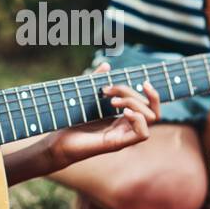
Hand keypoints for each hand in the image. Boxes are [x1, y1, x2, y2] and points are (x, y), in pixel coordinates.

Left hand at [48, 63, 162, 167]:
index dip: (153, 95)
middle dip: (131, 93)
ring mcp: (123, 137)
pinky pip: (142, 134)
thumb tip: (107, 65)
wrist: (56, 141)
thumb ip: (96, 81)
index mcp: (122, 119)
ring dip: (135, 104)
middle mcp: (126, 128)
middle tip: (107, 91)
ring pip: (150, 119)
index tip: (144, 82)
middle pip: (148, 109)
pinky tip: (123, 113)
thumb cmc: (70, 121)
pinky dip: (138, 119)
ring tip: (113, 102)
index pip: (150, 108)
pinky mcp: (116, 144)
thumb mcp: (85, 96)